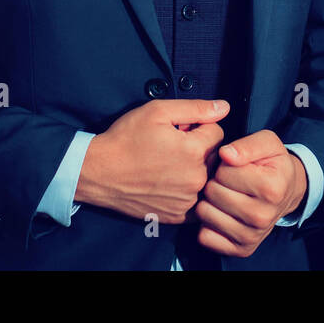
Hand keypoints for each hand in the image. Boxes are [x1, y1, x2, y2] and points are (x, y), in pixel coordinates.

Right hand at [76, 99, 227, 223]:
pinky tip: (170, 182)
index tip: (182, 130)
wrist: (99, 172)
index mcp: (194, 150)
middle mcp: (195, 178)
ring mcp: (187, 199)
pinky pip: (197, 200)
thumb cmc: (125, 139)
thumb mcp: (158, 111)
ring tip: (169, 164)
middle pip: (215, 156)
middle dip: (200, 148)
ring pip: (206, 178)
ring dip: (196, 169)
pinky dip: (188, 191)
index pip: (217, 132)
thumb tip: (224, 107)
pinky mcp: (178, 215)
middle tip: (174, 146)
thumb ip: (196, 108)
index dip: (199, 127)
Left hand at [194, 129, 307, 257]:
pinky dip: (207, 223)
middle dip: (215, 182)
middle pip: (213, 192)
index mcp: (271, 188)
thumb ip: (247, 145)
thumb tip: (225, 154)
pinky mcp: (241, 250)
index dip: (225, 165)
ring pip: (205, 214)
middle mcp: (263, 216)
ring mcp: (252, 236)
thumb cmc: (273, 165)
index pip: (224, 172)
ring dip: (209, 202)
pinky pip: (205, 236)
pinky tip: (221, 213)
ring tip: (224, 195)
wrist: (287, 192)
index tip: (236, 167)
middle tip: (229, 182)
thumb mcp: (268, 144)